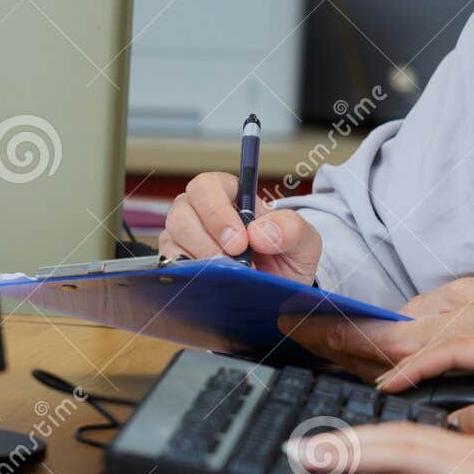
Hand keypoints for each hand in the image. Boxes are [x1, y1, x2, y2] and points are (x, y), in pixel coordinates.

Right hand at [159, 172, 320, 285]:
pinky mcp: (176, 262)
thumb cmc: (287, 253)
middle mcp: (201, 211)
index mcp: (230, 193)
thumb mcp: (304, 240)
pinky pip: (168, 265)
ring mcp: (185, 237)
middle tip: (234, 262)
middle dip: (207, 240)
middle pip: (182, 212)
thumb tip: (259, 232)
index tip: (239, 242)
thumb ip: (291, 229)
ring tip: (229, 274)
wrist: (280, 286)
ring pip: (171, 239)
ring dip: (200, 260)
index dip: (217, 212)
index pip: (208, 186)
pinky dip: (188, 275)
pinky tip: (211, 283)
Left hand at [279, 278, 473, 381]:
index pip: (353, 335)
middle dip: (317, 341)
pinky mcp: (427, 387)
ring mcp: (418, 380)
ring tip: (308, 338)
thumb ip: (425, 304)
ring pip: (363, 369)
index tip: (287, 315)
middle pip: (350, 357)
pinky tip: (345, 357)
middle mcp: (409, 366)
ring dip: (333, 355)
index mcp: (415, 341)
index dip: (318, 326)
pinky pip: (383, 376)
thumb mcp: (468, 293)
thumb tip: (397, 314)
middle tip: (285, 326)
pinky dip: (358, 364)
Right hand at [376, 334, 473, 457]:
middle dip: (416, 358)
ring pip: (468, 349)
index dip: (417, 367)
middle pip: (457, 342)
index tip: (388, 384)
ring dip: (433, 361)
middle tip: (382, 380)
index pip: (456, 350)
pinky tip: (441, 380)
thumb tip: (450, 423)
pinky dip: (454, 367)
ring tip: (401, 379)